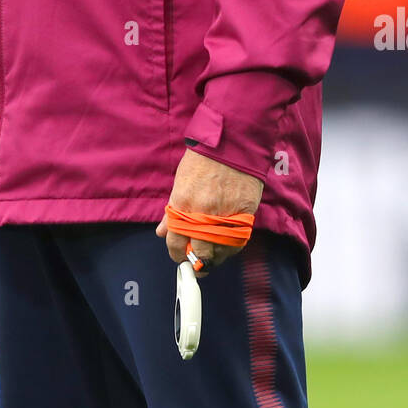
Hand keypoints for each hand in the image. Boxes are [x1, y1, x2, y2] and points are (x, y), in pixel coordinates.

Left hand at [156, 148, 262, 275]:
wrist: (231, 144)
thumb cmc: (202, 160)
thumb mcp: (180, 182)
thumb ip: (172, 211)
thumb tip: (163, 232)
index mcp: (183, 206)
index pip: (175, 243)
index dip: (177, 254)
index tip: (180, 256)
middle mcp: (203, 216)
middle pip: (199, 254)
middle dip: (196, 262)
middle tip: (197, 262)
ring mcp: (226, 217)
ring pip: (220, 253)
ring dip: (215, 258)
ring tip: (212, 256)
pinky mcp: (245, 216)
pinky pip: (238, 243)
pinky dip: (231, 249)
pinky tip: (227, 246)